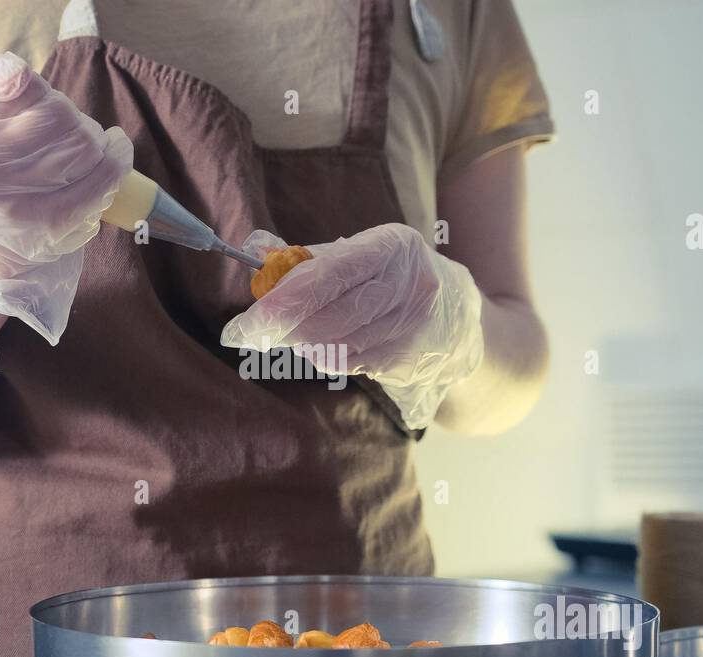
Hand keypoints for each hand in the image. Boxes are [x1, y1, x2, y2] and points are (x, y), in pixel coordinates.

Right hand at [0, 51, 132, 343]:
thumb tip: (13, 72)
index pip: (16, 83)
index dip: (39, 87)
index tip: (43, 97)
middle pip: (59, 114)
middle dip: (73, 116)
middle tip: (71, 128)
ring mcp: (17, 202)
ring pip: (84, 143)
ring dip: (95, 138)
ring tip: (89, 145)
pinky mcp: (52, 225)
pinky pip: (102, 180)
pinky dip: (117, 161)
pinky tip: (116, 152)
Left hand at [220, 223, 484, 428]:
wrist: (456, 316)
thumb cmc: (390, 277)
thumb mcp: (359, 254)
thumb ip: (306, 257)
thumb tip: (254, 251)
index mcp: (392, 246)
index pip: (330, 274)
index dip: (284, 298)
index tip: (246, 320)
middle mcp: (409, 284)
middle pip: (331, 315)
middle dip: (283, 329)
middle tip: (251, 335)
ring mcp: (413, 325)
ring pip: (337, 345)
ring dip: (303, 344)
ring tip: (293, 335)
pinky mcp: (410, 358)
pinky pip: (350, 365)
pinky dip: (327, 357)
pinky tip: (325, 346)